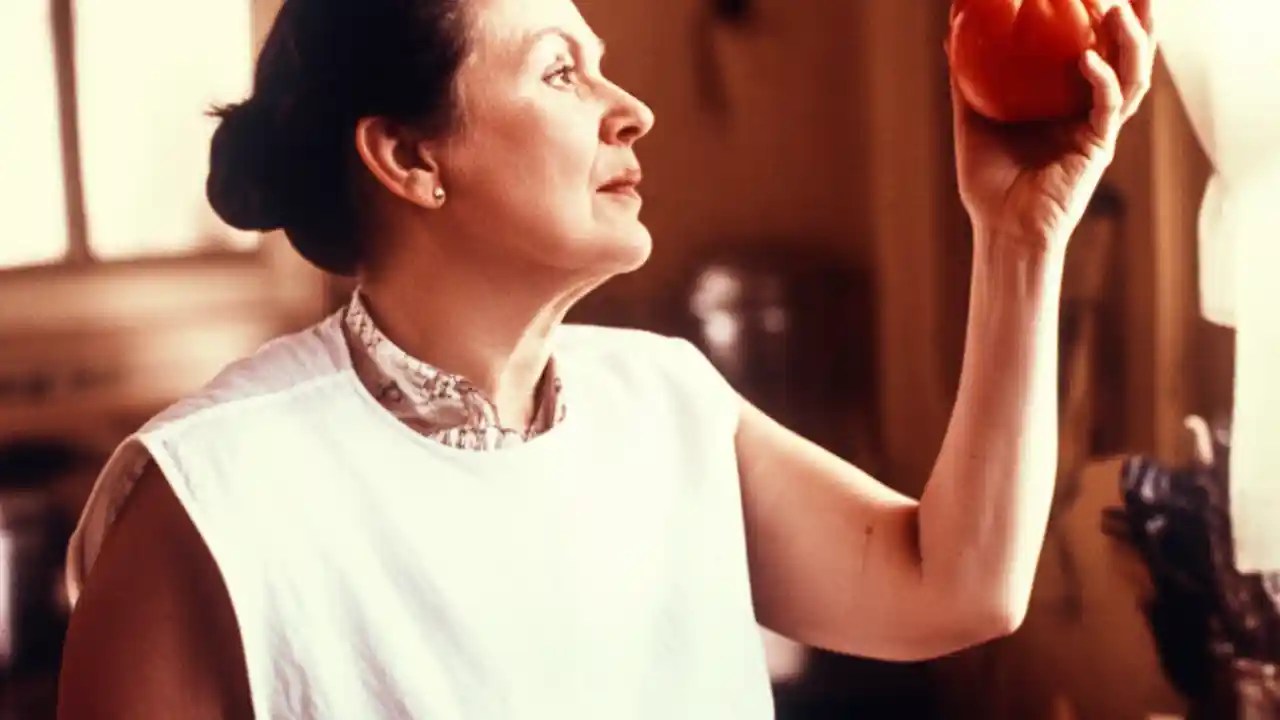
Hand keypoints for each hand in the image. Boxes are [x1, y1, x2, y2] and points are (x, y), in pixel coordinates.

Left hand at [950, 0, 1157, 252]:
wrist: (1001, 229)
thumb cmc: (987, 182)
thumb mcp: (972, 121)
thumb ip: (966, 81)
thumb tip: (950, 36)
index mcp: (1067, 104)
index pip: (1095, 51)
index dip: (1103, 22)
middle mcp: (1089, 112)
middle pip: (1126, 58)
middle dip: (1138, 23)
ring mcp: (1098, 129)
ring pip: (1130, 77)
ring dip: (1131, 42)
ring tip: (1121, 9)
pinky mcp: (1098, 148)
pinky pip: (1105, 107)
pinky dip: (1100, 80)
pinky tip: (1088, 58)